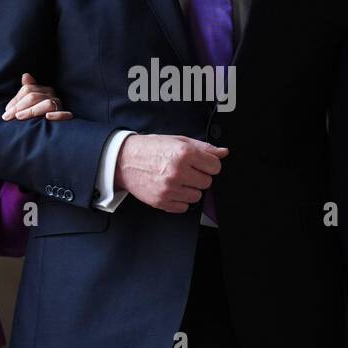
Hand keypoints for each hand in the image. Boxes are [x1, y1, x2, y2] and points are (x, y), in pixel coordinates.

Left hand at [2, 72, 72, 121]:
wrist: (53, 131)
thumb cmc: (39, 115)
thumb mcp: (31, 102)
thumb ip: (27, 90)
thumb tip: (25, 75)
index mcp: (44, 90)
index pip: (27, 90)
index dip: (15, 100)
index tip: (6, 111)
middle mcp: (52, 96)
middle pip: (34, 97)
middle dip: (19, 106)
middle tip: (8, 117)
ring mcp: (59, 106)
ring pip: (47, 104)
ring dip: (32, 111)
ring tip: (19, 117)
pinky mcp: (66, 116)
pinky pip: (64, 114)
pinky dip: (57, 115)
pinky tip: (48, 117)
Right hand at [114, 134, 228, 213]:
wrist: (124, 160)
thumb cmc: (150, 149)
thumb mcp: (178, 140)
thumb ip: (203, 147)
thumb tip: (223, 152)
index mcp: (184, 153)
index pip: (215, 166)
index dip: (209, 164)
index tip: (201, 164)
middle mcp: (177, 171)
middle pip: (207, 182)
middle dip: (199, 176)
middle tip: (187, 171)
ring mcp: (169, 188)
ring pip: (197, 196)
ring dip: (190, 189)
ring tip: (177, 179)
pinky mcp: (162, 201)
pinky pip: (184, 207)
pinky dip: (180, 200)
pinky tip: (171, 188)